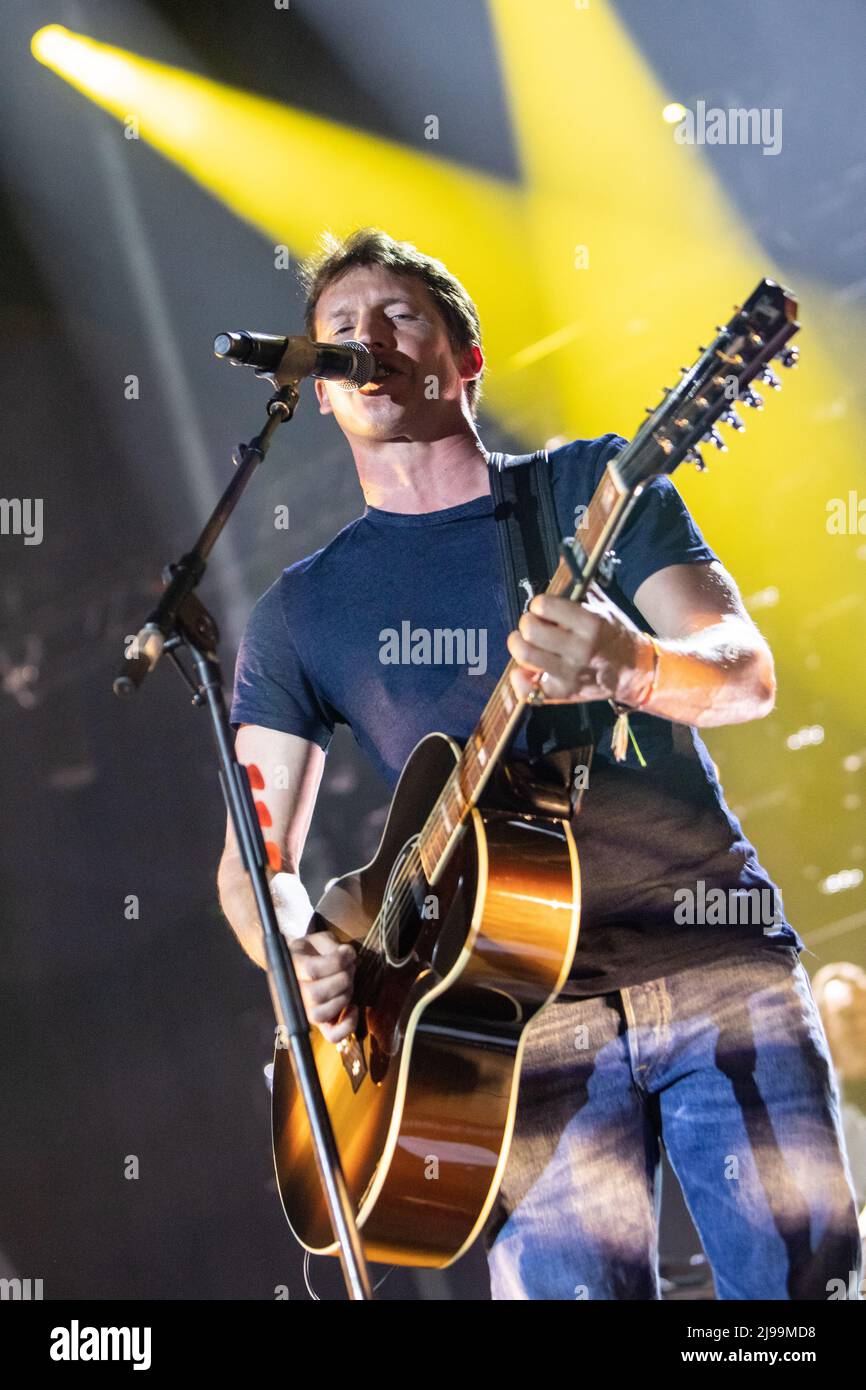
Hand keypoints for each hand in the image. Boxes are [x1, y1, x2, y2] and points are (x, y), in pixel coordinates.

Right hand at [288, 931, 357, 1042]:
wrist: (299, 966)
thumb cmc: (311, 952)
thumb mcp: (317, 939)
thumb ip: (330, 944)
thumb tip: (346, 954)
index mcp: (290, 968)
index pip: (312, 970)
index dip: (337, 961)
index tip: (347, 952)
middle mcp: (293, 993)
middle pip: (316, 994)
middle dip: (342, 978)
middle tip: (349, 967)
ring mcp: (305, 1011)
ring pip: (321, 1014)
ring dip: (343, 996)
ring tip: (348, 982)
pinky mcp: (320, 1024)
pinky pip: (332, 1035)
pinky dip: (347, 1025)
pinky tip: (353, 1008)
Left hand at [507, 582, 653, 705]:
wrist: (636, 672)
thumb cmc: (615, 635)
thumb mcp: (603, 606)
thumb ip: (581, 584)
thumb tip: (564, 554)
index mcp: (591, 623)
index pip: (545, 605)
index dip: (539, 604)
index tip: (543, 608)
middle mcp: (580, 649)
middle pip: (530, 630)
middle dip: (527, 623)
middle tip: (533, 625)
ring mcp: (571, 673)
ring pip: (525, 656)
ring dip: (519, 646)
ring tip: (526, 643)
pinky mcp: (564, 693)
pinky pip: (528, 689)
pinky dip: (520, 679)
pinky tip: (526, 670)